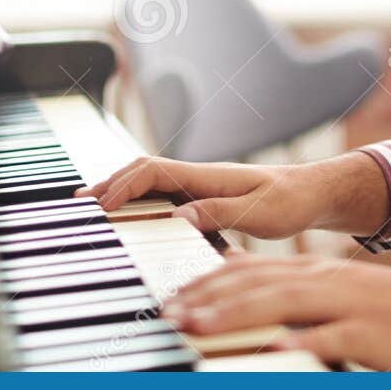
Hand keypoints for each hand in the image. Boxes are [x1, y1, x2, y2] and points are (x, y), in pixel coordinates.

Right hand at [76, 158, 325, 238]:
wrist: (311, 195)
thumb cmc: (289, 201)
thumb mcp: (260, 211)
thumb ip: (220, 213)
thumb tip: (179, 218)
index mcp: (206, 175)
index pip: (152, 171)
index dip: (123, 186)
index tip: (101, 206)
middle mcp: (198, 176)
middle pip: (142, 172)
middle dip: (109, 185)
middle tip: (79, 204)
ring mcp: (199, 186)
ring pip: (149, 182)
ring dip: (120, 191)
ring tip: (93, 207)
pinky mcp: (204, 199)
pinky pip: (162, 195)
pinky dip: (139, 201)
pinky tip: (130, 214)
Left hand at [159, 254, 390, 370]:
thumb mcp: (350, 304)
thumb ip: (307, 307)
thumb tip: (262, 318)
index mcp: (322, 273)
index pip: (253, 270)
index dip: (207, 282)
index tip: (172, 297)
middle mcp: (330, 281)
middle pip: (257, 284)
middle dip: (208, 298)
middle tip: (169, 312)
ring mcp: (352, 305)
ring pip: (282, 305)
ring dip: (235, 316)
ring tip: (197, 327)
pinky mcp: (374, 334)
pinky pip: (329, 341)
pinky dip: (298, 346)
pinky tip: (270, 354)